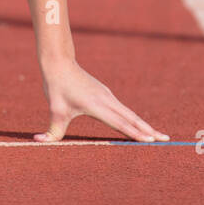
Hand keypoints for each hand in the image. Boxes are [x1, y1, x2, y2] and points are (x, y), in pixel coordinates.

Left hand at [34, 57, 168, 142]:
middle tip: (166, 140)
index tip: (150, 141)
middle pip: (132, 118)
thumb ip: (51, 130)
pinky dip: (134, 119)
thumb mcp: (54, 109)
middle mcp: (106, 100)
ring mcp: (107, 96)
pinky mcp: (106, 94)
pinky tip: (140, 126)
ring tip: (158, 136)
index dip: (135, 133)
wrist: (59, 62)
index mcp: (96, 105)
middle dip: (148, 130)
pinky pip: (123, 109)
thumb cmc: (57, 86)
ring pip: (129, 113)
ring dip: (144, 124)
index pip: (119, 123)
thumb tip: (37, 141)